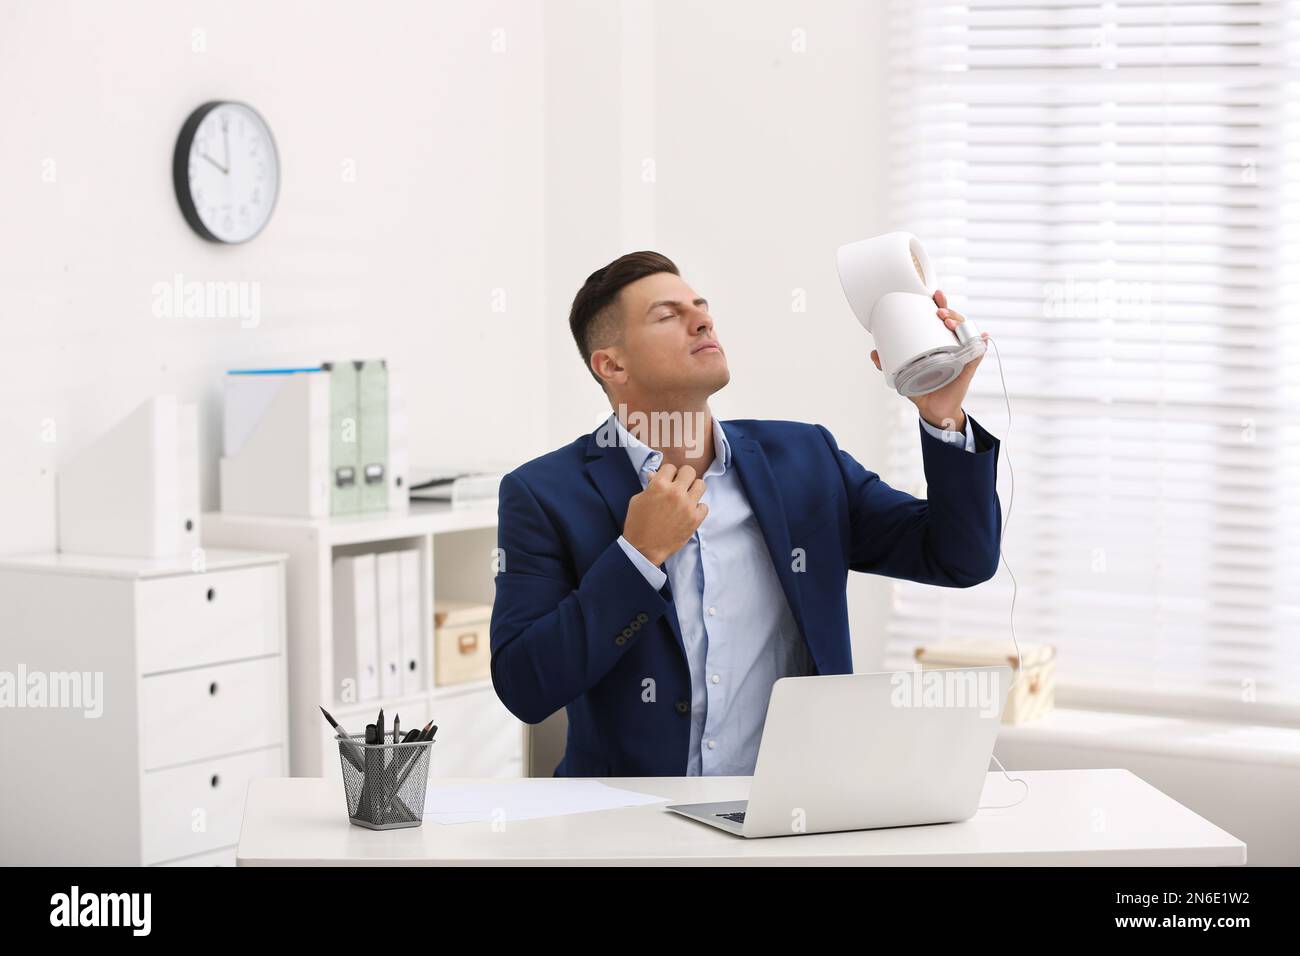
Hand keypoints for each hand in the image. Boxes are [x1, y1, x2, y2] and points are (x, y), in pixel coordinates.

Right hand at [622, 462, 707, 565]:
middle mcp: (675, 492)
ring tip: (686, 497)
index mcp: (659, 485)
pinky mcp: (695, 519)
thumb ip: (649, 486)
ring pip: (701, 484)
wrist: (643, 549)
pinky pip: (704, 506)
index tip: (666, 480)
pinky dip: (698, 508)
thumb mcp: (637, 500)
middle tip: (679, 485)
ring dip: (693, 489)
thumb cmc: (637, 524)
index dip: (668, 474)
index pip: (670, 467)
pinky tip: (688, 512)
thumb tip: (654, 475)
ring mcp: (687, 506)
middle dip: (683, 477)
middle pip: (689, 471)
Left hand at [870, 288, 988, 432]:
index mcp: (938, 342)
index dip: (940, 305)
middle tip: (938, 312)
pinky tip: (982, 337)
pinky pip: (977, 354)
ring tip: (950, 323)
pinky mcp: (967, 368)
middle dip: (949, 311)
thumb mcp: (903, 374)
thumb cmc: (921, 388)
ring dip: (960, 323)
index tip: (934, 295)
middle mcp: (952, 345)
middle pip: (955, 321)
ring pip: (966, 333)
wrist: (933, 409)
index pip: (941, 319)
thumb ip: (888, 364)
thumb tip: (874, 353)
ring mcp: (961, 355)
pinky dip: (981, 345)